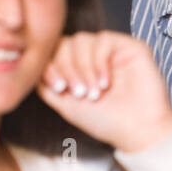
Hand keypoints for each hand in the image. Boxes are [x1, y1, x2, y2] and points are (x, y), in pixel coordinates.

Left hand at [36, 30, 171, 152]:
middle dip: (66, 67)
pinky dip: (98, 62)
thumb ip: (46, 84)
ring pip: (81, 40)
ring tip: (92, 91)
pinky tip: (104, 82)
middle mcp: (93, 55)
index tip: (57, 87)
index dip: (50, 65)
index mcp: (78, 66)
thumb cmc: (106, 121)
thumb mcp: (65, 104)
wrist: (138, 130)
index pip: (54, 51)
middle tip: (77, 92)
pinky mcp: (129, 45)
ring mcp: (110, 49)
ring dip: (82, 67)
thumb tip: (33, 66)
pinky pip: (102, 40)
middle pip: (65, 42)